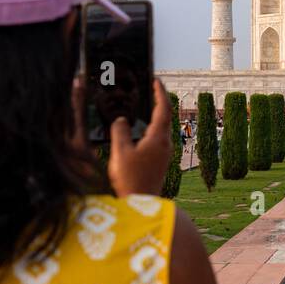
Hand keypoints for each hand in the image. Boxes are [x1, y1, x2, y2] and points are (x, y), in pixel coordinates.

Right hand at [108, 80, 171, 196]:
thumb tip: (121, 120)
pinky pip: (156, 138)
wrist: (141, 203)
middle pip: (164, 117)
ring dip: (153, 115)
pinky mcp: (159, 162)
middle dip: (157, 101)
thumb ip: (119, 131)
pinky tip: (138, 130)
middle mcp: (165, 144)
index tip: (155, 79)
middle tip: (148, 89)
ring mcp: (164, 154)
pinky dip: (149, 128)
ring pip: (161, 128)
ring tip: (142, 106)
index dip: (159, 92)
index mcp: (158, 138)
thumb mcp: (120, 152)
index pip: (163, 108)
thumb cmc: (130, 179)